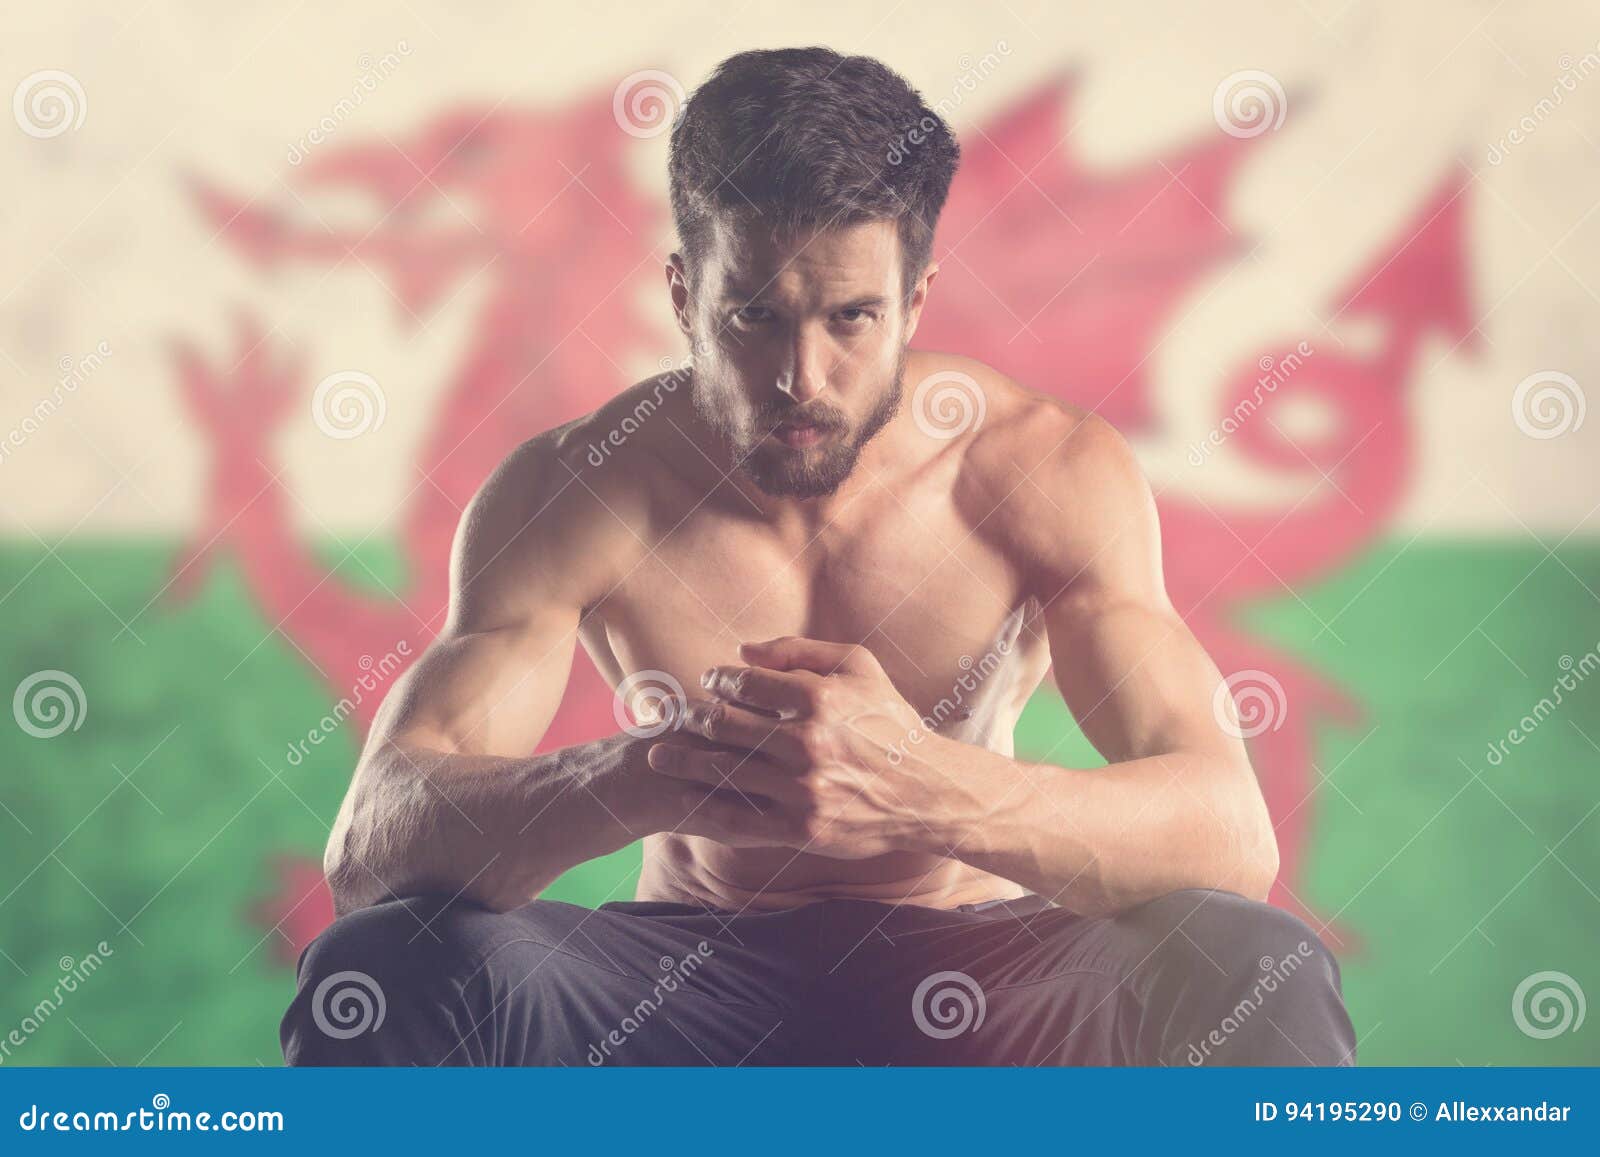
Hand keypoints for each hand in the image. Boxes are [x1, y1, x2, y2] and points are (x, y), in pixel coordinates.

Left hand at [646, 637, 962, 857]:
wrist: (927, 793)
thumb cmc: (892, 723)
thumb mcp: (860, 666)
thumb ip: (799, 650)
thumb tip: (740, 651)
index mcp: (819, 698)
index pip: (744, 683)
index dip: (717, 681)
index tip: (707, 682)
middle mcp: (807, 743)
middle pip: (723, 726)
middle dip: (688, 719)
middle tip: (667, 716)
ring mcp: (802, 789)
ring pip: (723, 772)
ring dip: (683, 763)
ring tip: (658, 756)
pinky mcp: (801, 829)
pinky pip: (738, 819)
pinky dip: (705, 808)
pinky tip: (685, 800)